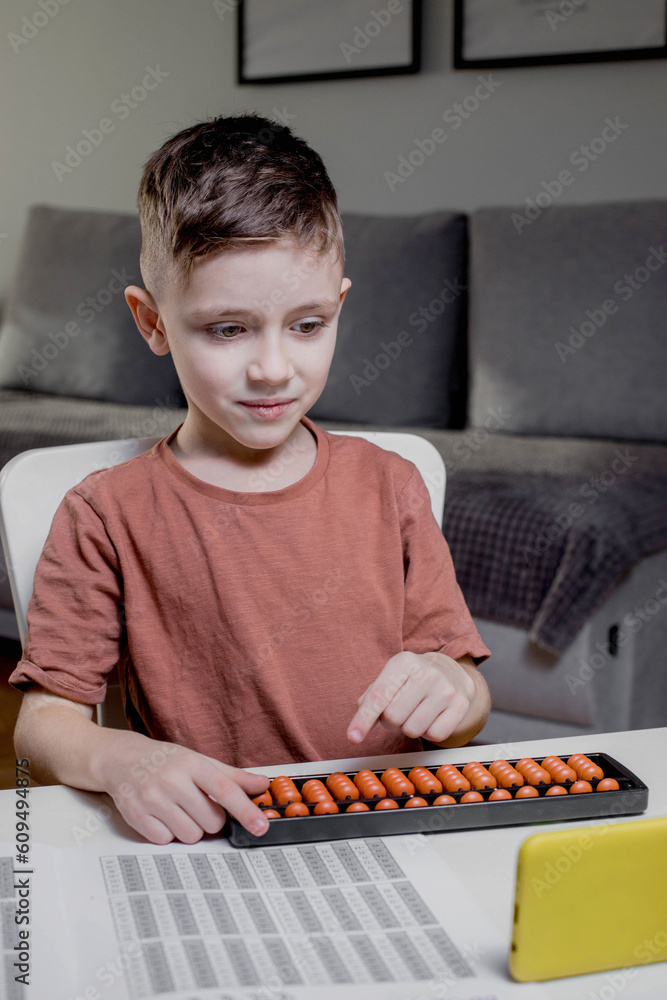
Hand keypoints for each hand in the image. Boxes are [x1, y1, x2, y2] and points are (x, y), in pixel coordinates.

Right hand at [93, 730, 270, 844]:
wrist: (121, 759)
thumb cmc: (165, 761)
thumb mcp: (200, 761)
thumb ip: (233, 777)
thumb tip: (263, 785)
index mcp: (192, 764)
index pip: (225, 790)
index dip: (245, 810)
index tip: (261, 826)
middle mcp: (172, 781)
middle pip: (211, 822)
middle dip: (211, 820)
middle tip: (198, 805)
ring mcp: (152, 799)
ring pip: (190, 835)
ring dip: (190, 829)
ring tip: (179, 810)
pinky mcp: (136, 816)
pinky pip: (166, 841)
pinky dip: (168, 834)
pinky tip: (163, 816)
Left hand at [346, 651, 475, 745]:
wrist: (452, 672)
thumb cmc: (413, 679)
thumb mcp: (391, 677)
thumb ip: (372, 697)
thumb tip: (360, 722)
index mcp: (404, 662)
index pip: (379, 696)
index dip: (363, 719)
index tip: (353, 737)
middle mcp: (427, 673)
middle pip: (393, 717)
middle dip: (390, 721)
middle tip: (399, 710)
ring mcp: (446, 689)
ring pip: (413, 730)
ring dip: (408, 727)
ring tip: (415, 712)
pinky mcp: (460, 705)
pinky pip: (434, 736)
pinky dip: (428, 732)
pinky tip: (431, 717)